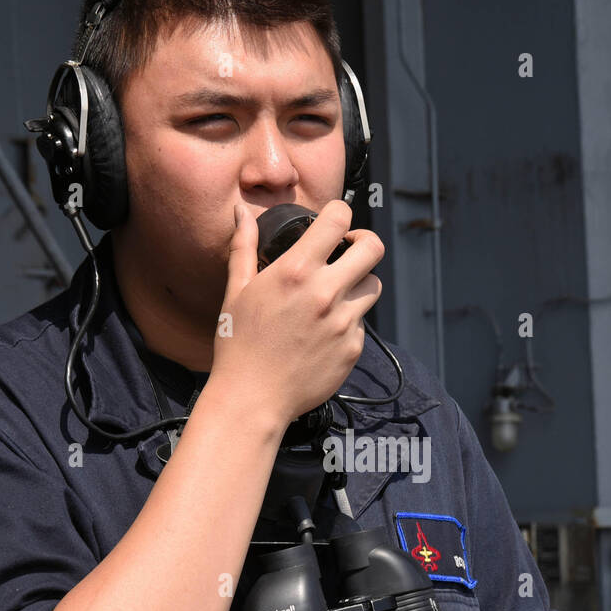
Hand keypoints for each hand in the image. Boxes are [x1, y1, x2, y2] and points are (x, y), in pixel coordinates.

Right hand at [212, 199, 384, 426]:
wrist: (253, 398)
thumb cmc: (239, 344)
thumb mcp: (237, 291)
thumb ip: (243, 246)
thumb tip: (241, 212)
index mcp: (296, 271)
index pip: (338, 218)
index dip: (340, 214)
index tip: (335, 223)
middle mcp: (326, 293)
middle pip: (373, 248)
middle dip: (364, 242)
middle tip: (351, 250)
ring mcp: (344, 323)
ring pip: (373, 286)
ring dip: (359, 284)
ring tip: (335, 295)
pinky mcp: (353, 348)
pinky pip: (361, 323)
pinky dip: (348, 323)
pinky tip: (322, 334)